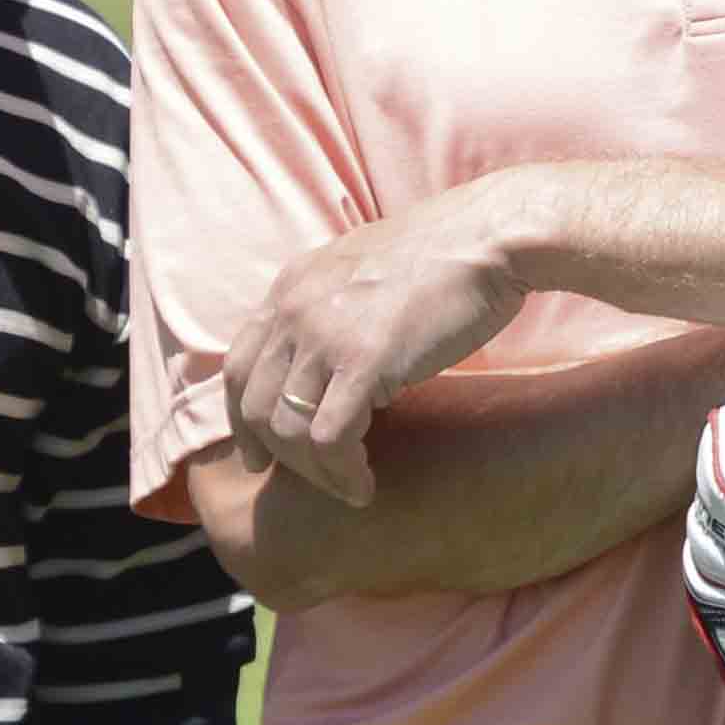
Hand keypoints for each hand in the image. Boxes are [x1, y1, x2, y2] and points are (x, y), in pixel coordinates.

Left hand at [228, 190, 533, 501]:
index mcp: (291, 286)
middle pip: (253, 404)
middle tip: (311, 479)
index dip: (242, 420)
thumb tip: (332, 357)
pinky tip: (365, 485)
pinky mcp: (363, 361)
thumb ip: (333, 307)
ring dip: (315, 471)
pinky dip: (341, 473)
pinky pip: (329, 438)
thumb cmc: (445, 257)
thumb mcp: (363, 270)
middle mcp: (295, 309)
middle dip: (277, 454)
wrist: (487, 238)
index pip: (237, 366)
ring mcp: (325, 334)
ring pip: (286, 429)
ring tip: (348, 486)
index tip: (261, 455)